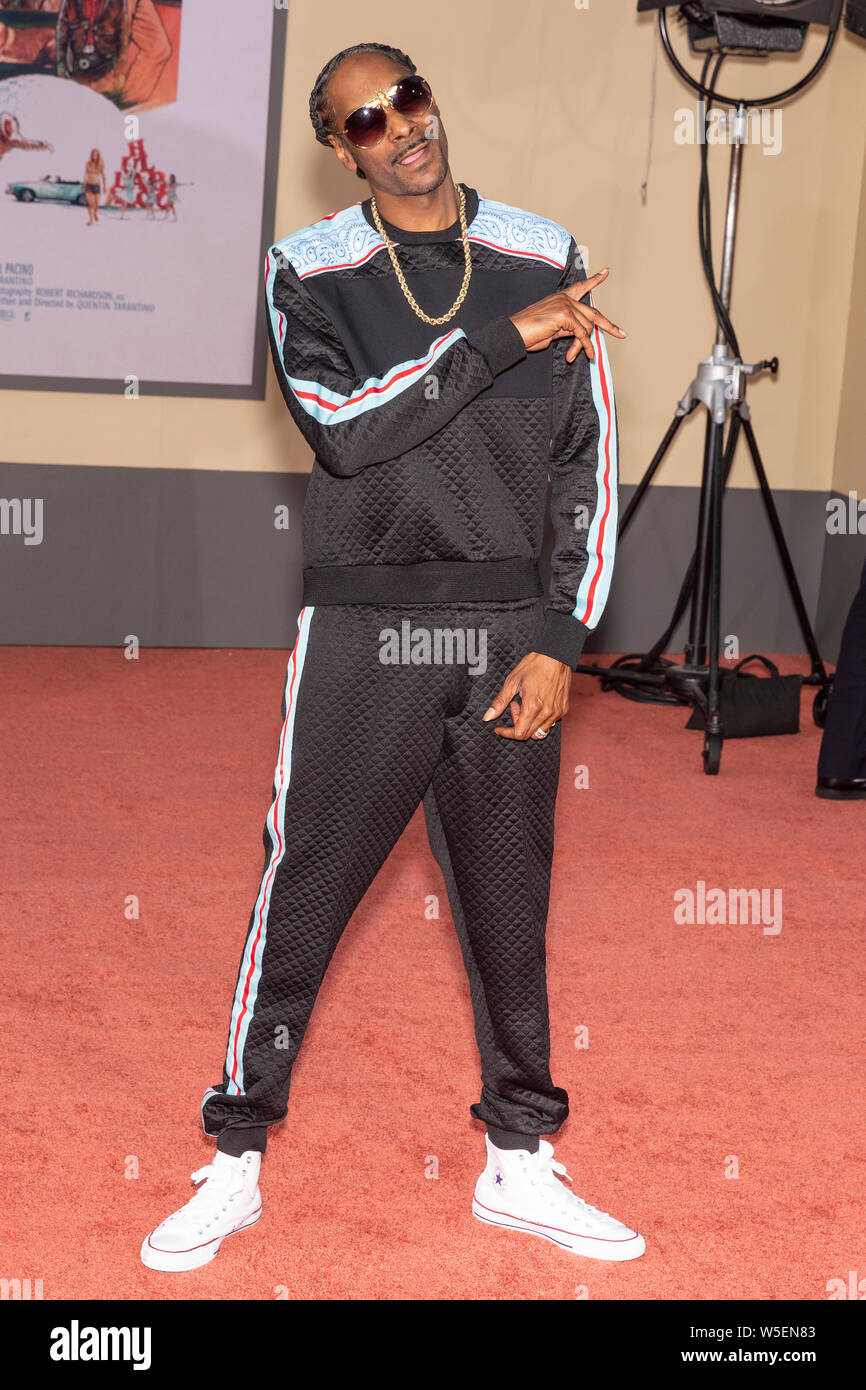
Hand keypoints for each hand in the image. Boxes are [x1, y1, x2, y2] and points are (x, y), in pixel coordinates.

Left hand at [482, 652, 570, 740]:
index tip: (500, 728)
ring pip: (540, 732)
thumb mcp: (512, 682)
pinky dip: (540, 720)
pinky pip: (550, 724)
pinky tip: (536, 704)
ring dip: (529, 724)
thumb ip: (499, 702)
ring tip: (525, 705)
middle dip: (516, 726)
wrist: (556, 655)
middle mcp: (546, 713)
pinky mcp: (563, 709)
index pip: (519, 734)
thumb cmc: (534, 665)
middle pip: (528, 735)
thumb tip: (488, 717)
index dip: (507, 733)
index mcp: (532, 707)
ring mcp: (557, 712)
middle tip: (513, 707)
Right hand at [509, 267, 625, 363]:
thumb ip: (568, 327)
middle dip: (608, 326)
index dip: (594, 280)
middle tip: (622, 334)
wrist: (515, 334)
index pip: (580, 287)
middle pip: (593, 313)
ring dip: (585, 345)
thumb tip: (581, 334)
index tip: (606, 272)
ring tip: (581, 357)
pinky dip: (585, 346)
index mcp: (560, 298)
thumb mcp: (553, 330)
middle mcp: (564, 298)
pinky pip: (581, 333)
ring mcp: (565, 305)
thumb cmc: (529, 334)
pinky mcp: (564, 315)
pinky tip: (586, 354)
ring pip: (587, 327)